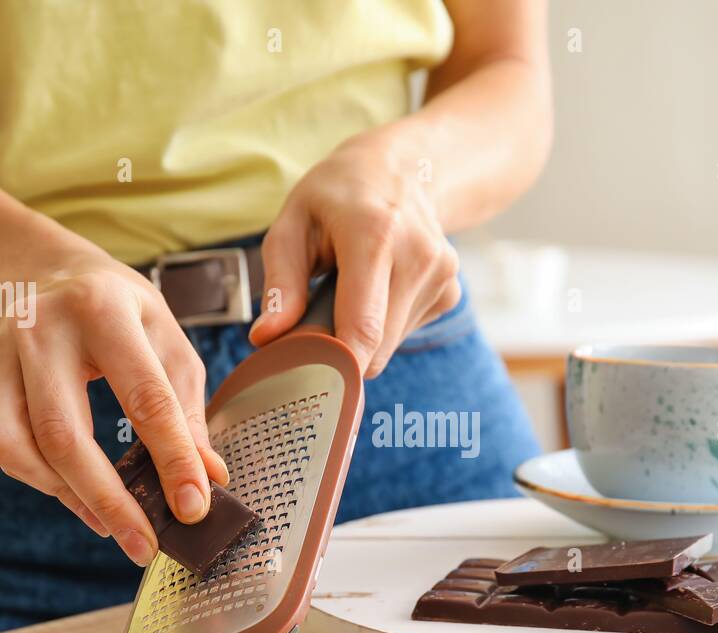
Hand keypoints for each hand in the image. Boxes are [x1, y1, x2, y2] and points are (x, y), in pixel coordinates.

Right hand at [0, 267, 228, 565]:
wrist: (49, 273)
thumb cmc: (121, 311)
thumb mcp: (167, 341)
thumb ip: (185, 410)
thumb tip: (209, 479)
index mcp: (104, 309)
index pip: (144, 396)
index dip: (172, 458)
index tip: (194, 507)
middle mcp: (42, 328)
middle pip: (66, 434)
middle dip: (110, 500)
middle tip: (145, 545)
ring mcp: (2, 353)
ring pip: (23, 448)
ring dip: (72, 498)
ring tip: (116, 524)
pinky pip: (2, 447)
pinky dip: (42, 481)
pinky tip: (78, 493)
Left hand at [249, 132, 461, 376]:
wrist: (404, 169)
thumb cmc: (337, 195)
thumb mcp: (292, 223)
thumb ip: (280, 283)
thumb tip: (267, 338)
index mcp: (375, 234)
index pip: (362, 328)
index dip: (334, 366)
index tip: (305, 378)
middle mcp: (418, 256)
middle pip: (375, 347)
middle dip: (339, 349)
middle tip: (311, 323)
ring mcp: (442, 275)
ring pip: (389, 346)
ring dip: (362, 335)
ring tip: (350, 291)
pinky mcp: (450, 292)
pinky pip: (405, 334)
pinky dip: (383, 326)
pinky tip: (378, 289)